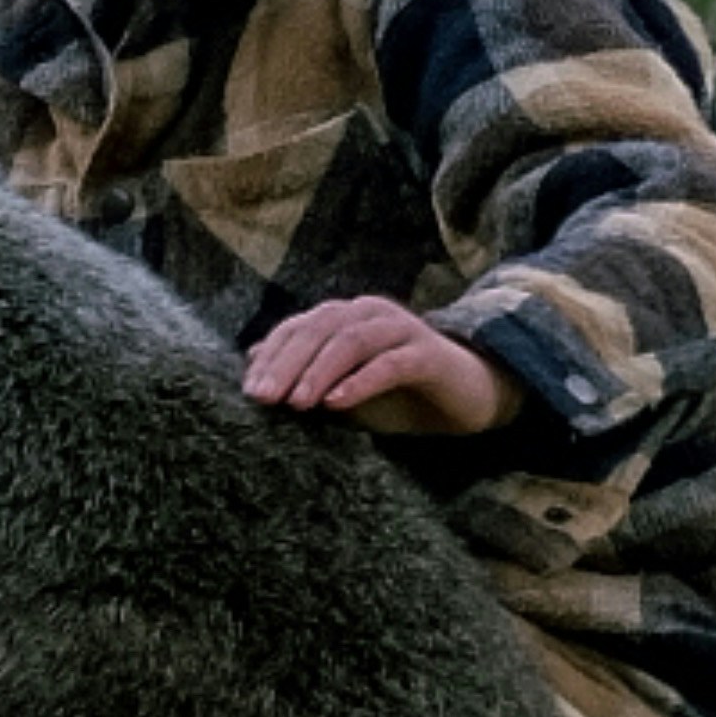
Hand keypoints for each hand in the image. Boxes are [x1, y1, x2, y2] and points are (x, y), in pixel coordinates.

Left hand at [243, 296, 521, 441]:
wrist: (467, 398)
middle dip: (286, 364)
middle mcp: (368, 313)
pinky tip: (338, 402)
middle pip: (318, 330)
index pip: (297, 329)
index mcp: (344, 317)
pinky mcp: (427, 353)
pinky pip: (389, 363)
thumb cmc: (399, 394)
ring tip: (297, 403)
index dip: (270, 357)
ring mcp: (400, 328)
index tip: (248, 392)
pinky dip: (361, 381)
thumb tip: (254, 368)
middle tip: (264, 398)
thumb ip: (306, 375)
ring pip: (350, 341)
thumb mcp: (344, 388)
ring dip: (319, 371)